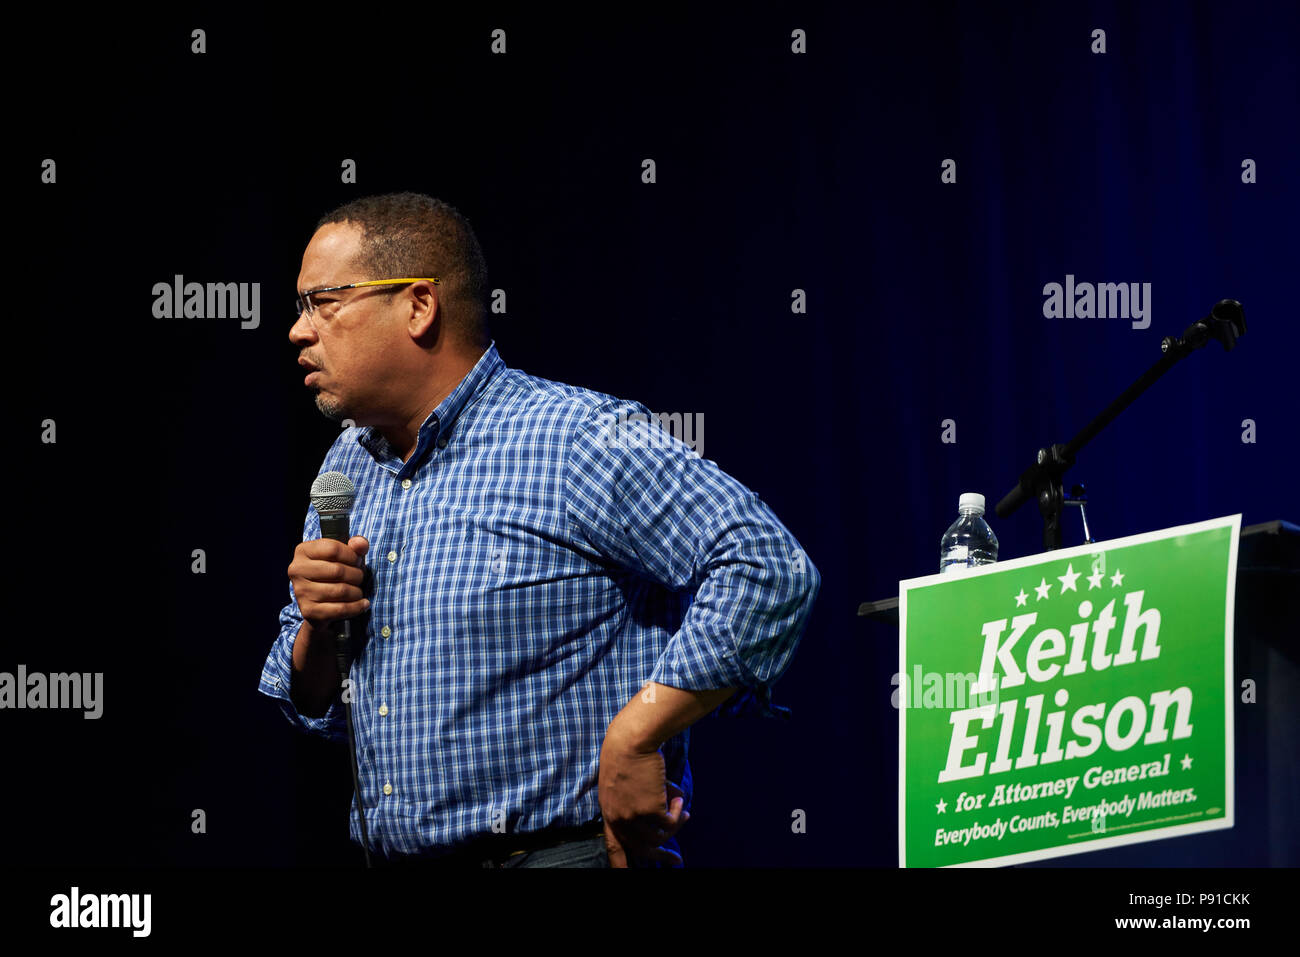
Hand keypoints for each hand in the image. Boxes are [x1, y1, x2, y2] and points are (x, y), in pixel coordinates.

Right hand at [287, 535, 369, 626]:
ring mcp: (301, 591)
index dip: (352, 556)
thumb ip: (356, 545)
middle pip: (338, 570)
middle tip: (359, 578)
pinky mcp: (308, 610)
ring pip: (341, 590)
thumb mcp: (345, 556)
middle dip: (357, 575)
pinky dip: (357, 606)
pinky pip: (341, 608)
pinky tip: (363, 603)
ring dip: (357, 592)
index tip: (357, 561)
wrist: (320, 606)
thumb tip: (361, 543)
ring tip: (358, 591)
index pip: (333, 549)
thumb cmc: (334, 575)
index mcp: (303, 551)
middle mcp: (297, 570)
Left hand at [598, 732, 689, 867]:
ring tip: (683, 812)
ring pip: (660, 836)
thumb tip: (672, 802)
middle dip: (661, 856)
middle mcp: (619, 819)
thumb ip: (643, 797)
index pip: (613, 846)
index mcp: (609, 812)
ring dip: (675, 826)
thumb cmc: (628, 752)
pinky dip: (678, 812)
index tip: (626, 874)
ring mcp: (634, 816)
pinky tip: (680, 797)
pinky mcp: (650, 810)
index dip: (620, 864)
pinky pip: (670, 821)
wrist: (631, 740)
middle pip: (642, 848)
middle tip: (676, 859)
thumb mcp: (627, 780)